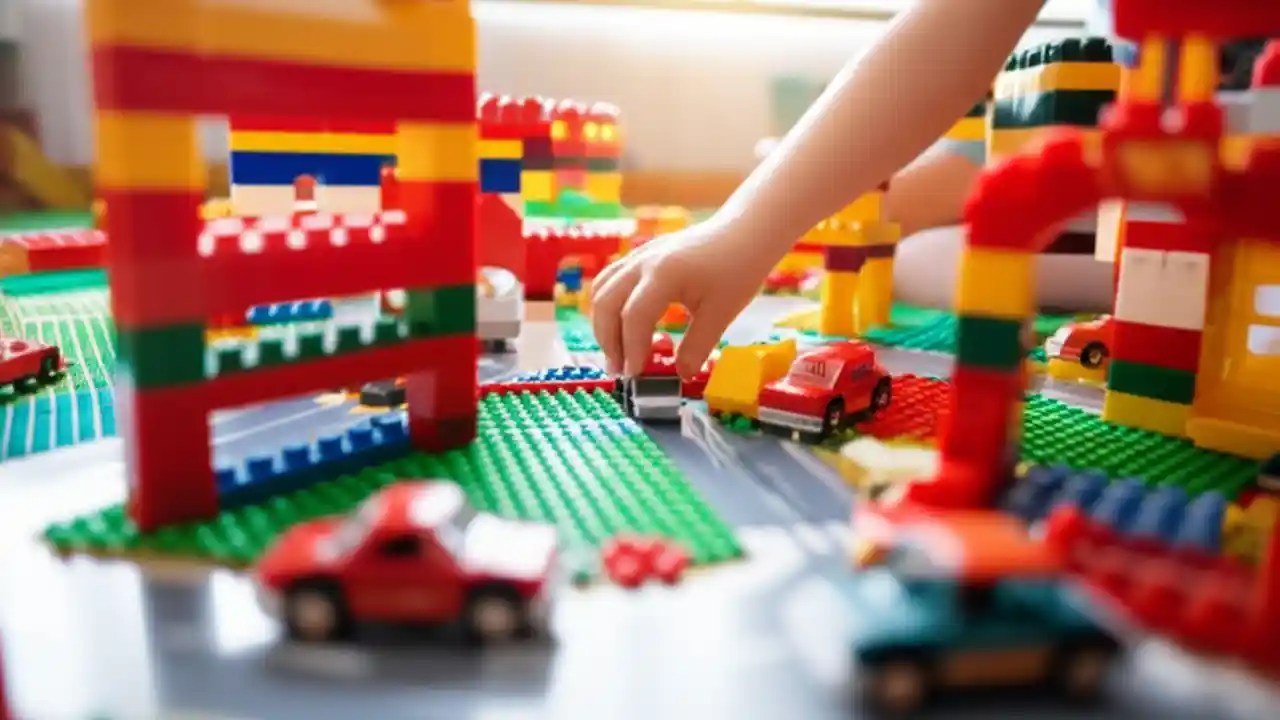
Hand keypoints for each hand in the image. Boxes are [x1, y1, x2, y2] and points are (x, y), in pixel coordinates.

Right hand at [591, 217, 769, 377]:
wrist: (744, 232)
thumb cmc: (738, 268)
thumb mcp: (722, 312)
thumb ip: (698, 345)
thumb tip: (681, 374)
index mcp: (664, 274)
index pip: (634, 316)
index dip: (631, 348)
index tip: (635, 375)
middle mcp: (643, 262)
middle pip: (606, 302)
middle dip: (608, 340)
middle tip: (620, 371)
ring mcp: (639, 256)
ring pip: (602, 290)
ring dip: (604, 324)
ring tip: (618, 352)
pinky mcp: (641, 256)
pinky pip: (610, 280)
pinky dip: (609, 307)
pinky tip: (622, 326)